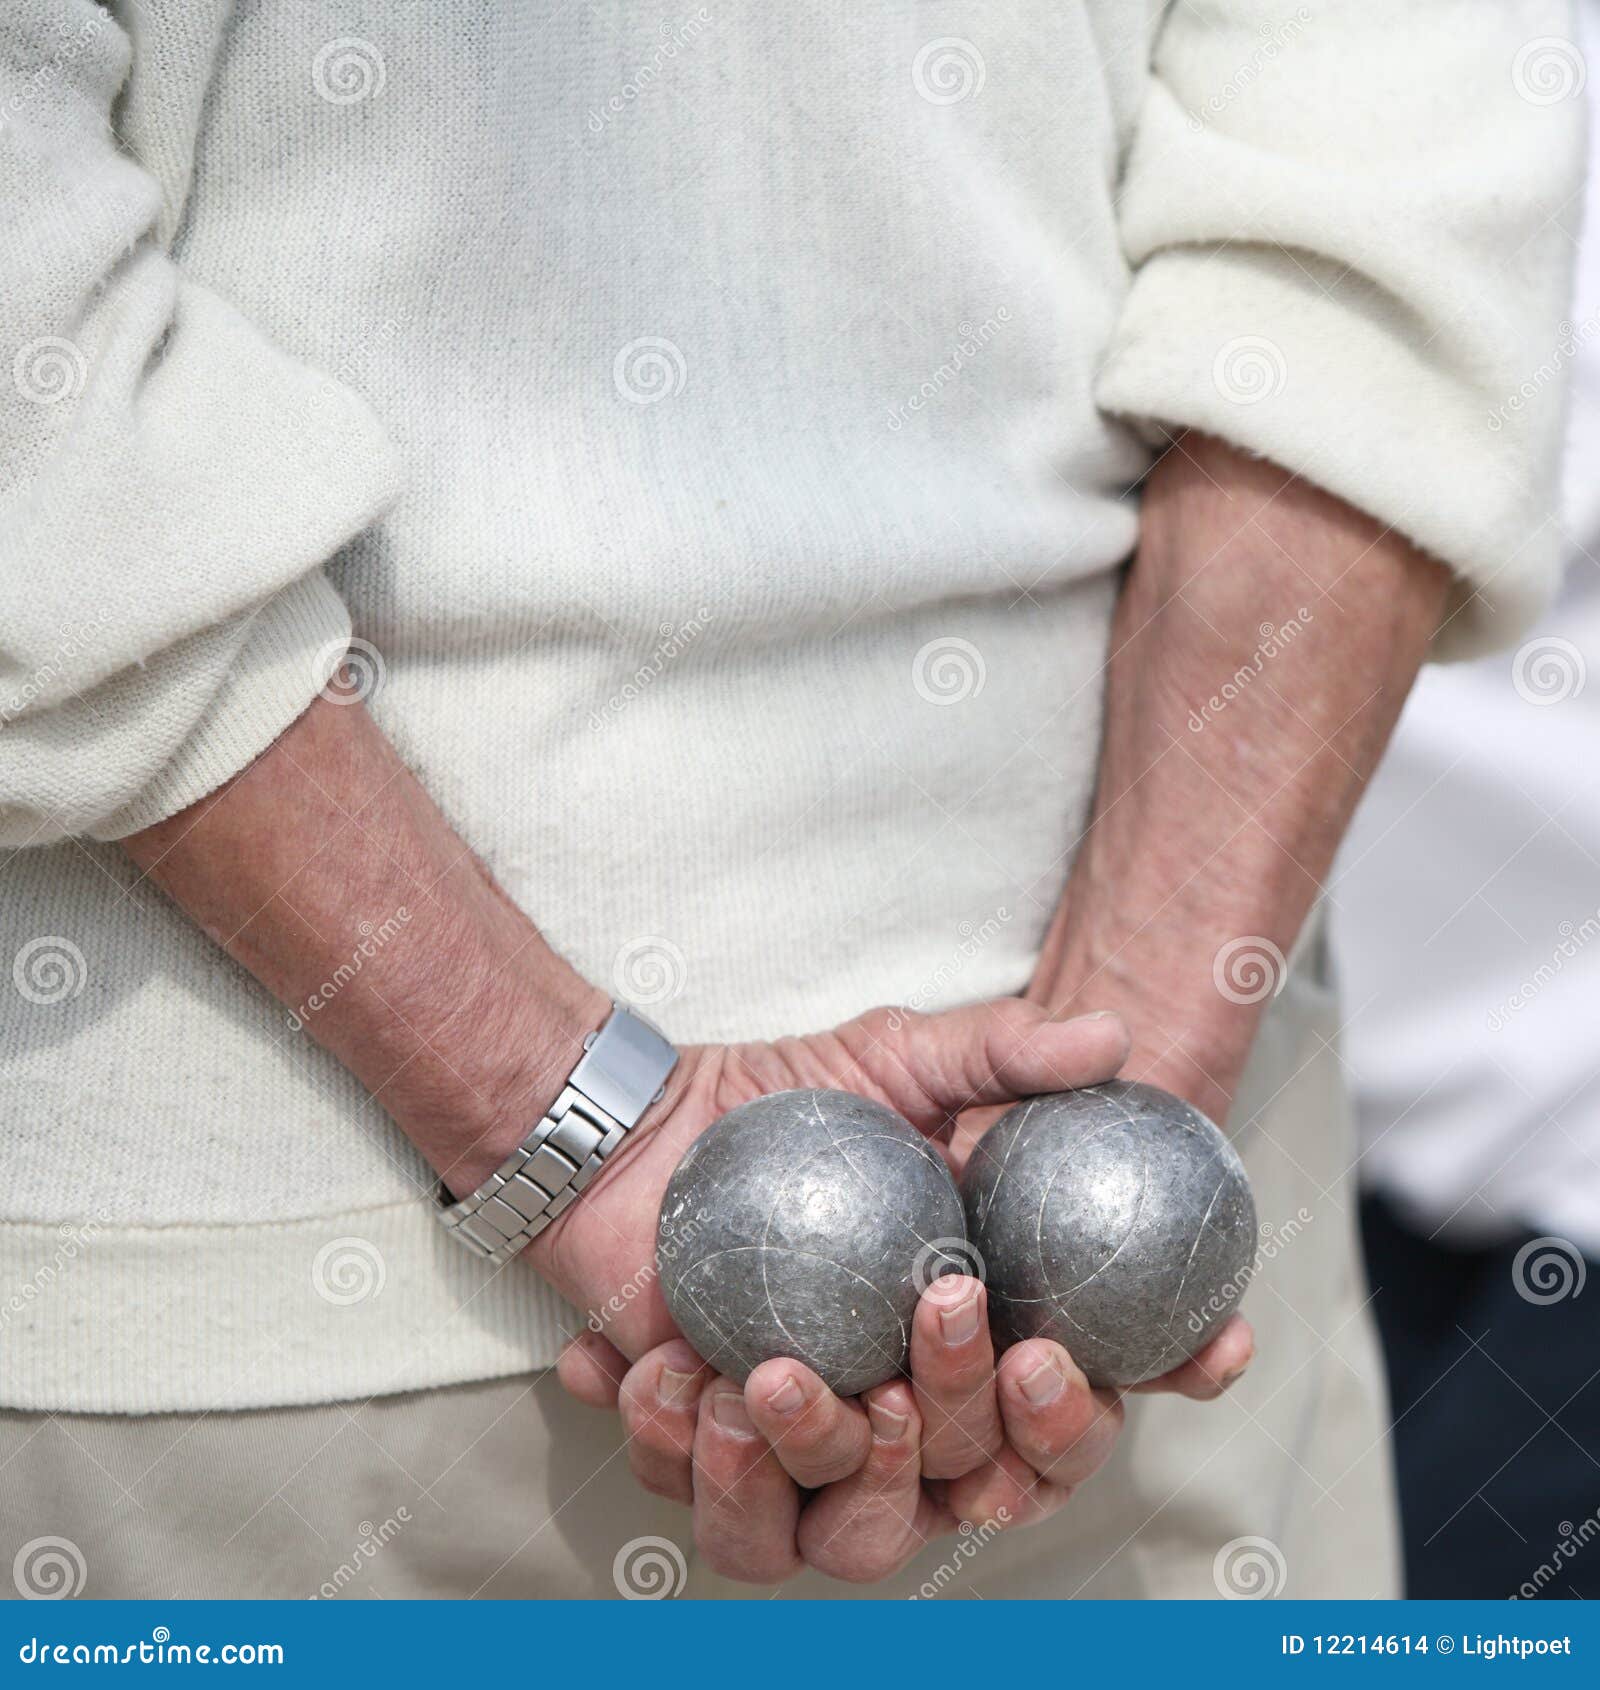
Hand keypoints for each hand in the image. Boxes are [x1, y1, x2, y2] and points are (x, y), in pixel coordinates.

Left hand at [547, 1000, 1253, 1584]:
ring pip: (856, 1538)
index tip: (1209, 1346)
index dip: (1162, 1383)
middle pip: (990, 1487)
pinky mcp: (716, 1467)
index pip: (1091, 1396)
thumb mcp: (900, 1057)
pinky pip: (720, 1510)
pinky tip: (677, 1371)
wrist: (650, 1126)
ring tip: (777, 1374)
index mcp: (977, 1346)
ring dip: (828, 1463)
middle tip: (945, 1313)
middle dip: (976, 1417)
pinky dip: (693, 1451)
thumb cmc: (791, 1101)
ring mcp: (818, 1457)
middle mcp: (915, 1422)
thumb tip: (1113, 1041)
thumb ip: (1003, 1054)